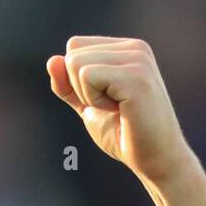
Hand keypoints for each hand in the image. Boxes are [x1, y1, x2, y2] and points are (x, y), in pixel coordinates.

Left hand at [46, 37, 192, 185]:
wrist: (153, 158)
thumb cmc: (122, 133)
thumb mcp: (86, 105)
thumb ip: (67, 85)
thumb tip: (52, 60)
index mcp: (126, 49)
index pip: (74, 46)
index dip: (75, 80)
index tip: (104, 99)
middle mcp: (135, 48)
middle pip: (72, 54)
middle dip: (80, 89)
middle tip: (111, 107)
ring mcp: (138, 59)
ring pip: (76, 64)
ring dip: (87, 96)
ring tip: (116, 108)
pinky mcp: (135, 76)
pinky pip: (87, 76)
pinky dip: (94, 101)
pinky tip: (119, 110)